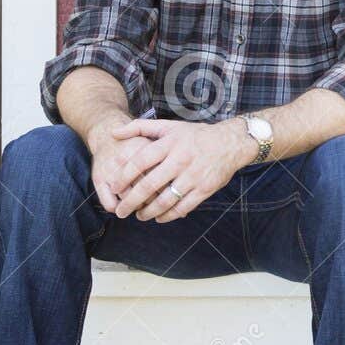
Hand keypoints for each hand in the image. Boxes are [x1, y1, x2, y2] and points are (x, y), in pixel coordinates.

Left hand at [90, 117, 248, 222]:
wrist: (230, 143)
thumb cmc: (195, 135)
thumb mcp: (169, 126)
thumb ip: (140, 127)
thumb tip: (114, 132)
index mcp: (169, 144)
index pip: (140, 161)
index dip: (124, 177)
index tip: (114, 188)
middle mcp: (180, 160)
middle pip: (149, 185)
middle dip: (131, 201)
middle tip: (121, 211)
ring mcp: (193, 176)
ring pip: (165, 200)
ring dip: (148, 212)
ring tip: (139, 216)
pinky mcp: (204, 189)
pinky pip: (182, 208)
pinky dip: (168, 216)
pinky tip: (159, 218)